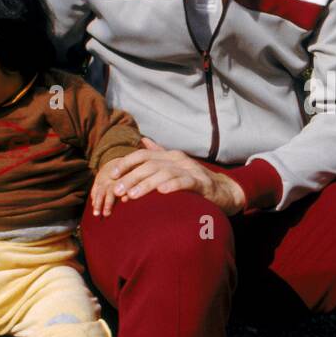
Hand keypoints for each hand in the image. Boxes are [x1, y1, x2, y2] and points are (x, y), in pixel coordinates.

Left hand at [92, 136, 246, 216]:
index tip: (113, 174)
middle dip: (131, 177)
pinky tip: (161, 193)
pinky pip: (185, 182)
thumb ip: (159, 153)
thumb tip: (143, 140)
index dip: (126, 163)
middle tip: (116, 190)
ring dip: (146, 184)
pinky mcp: (201, 183)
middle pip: (150, 165)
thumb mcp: (175, 165)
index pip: (143, 155)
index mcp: (170, 156)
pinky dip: (172, 186)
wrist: (223, 191)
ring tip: (132, 196)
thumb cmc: (194, 181)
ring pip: (164, 173)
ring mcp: (190, 170)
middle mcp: (178, 160)